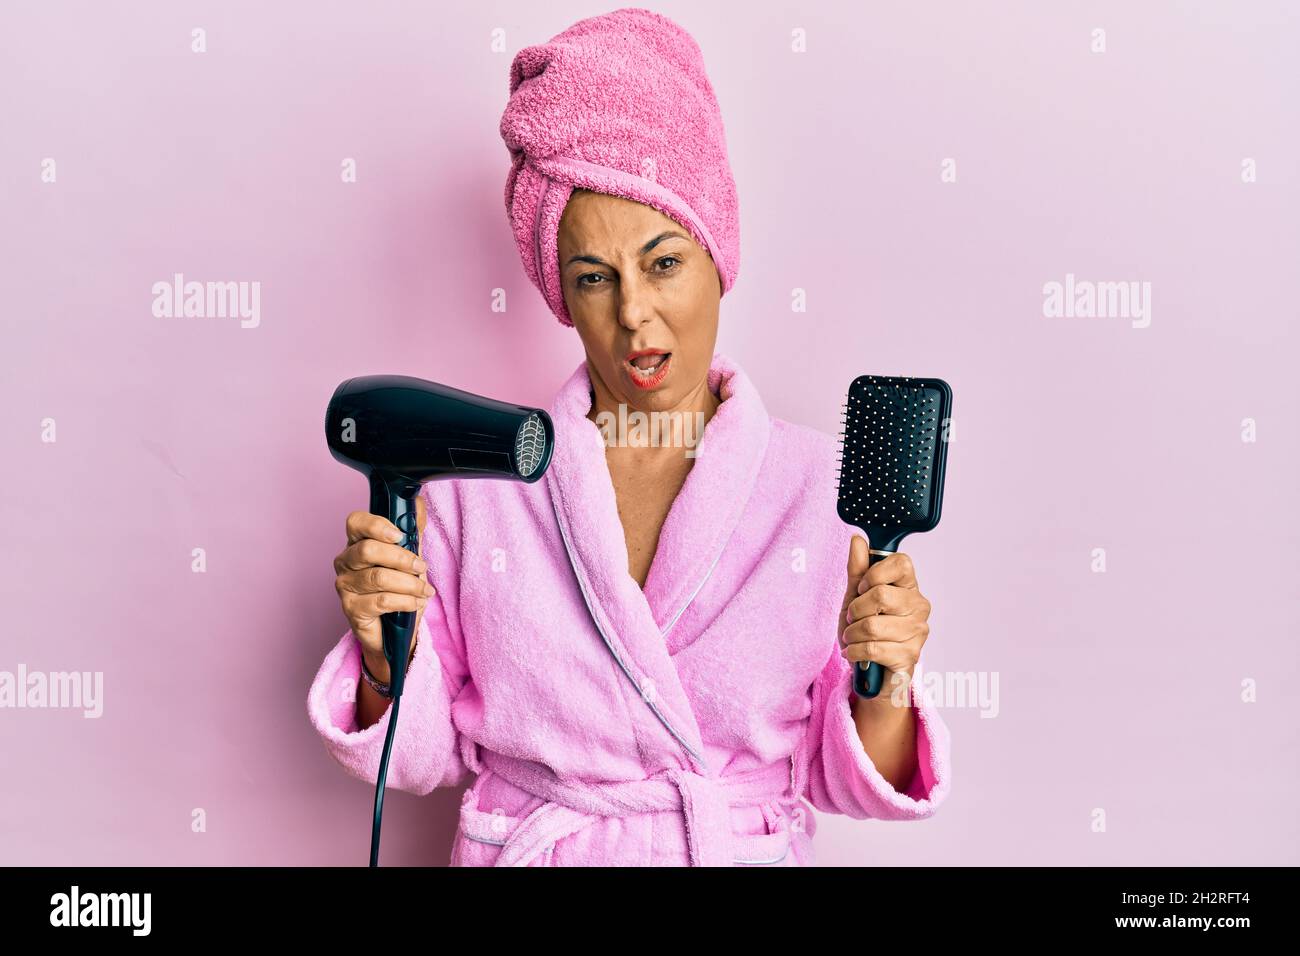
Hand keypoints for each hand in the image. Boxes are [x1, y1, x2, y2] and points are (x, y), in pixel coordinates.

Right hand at [333, 495, 432, 683]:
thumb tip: (420, 503)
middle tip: (421, 566)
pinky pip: (381, 601)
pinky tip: (417, 602)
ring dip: (409, 583)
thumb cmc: (398, 588)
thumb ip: (413, 531)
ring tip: (425, 590)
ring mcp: (344, 586)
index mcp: (356, 542)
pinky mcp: (351, 609)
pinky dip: (406, 601)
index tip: (399, 535)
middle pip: (368, 550)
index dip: (377, 525)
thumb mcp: (409, 556)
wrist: (393, 631)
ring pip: (378, 577)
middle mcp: (345, 561)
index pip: (356, 522)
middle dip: (401, 558)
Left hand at [838, 534, 931, 702]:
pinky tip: (855, 653)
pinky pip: (874, 648)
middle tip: (853, 619)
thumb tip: (857, 539)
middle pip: (881, 594)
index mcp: (909, 587)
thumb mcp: (855, 597)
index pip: (902, 563)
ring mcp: (918, 633)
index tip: (863, 588)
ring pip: (873, 625)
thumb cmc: (865, 631)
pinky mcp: (910, 657)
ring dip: (852, 634)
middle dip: (856, 609)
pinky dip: (855, 652)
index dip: (875, 574)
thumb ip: (857, 569)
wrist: (869, 671)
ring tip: (852, 639)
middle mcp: (919, 607)